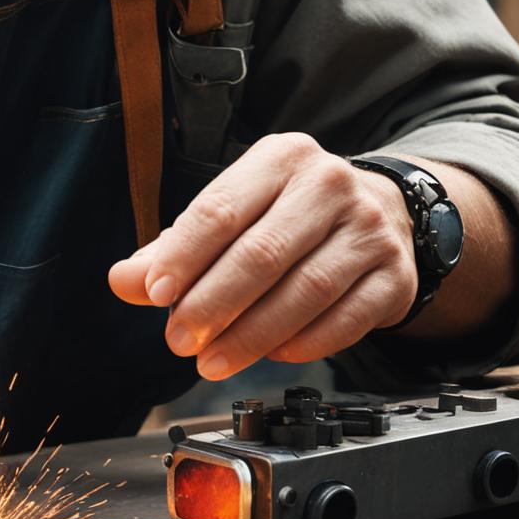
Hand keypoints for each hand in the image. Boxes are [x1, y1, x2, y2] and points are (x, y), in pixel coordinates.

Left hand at [107, 134, 416, 377]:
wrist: (381, 213)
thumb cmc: (290, 213)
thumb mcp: (233, 212)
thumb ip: (175, 248)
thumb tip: (125, 280)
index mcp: (281, 158)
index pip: (222, 209)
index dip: (184, 255)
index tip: (157, 294)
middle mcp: (330, 185)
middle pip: (263, 253)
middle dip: (213, 304)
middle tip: (179, 340)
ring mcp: (369, 229)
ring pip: (305, 290)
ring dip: (252, 335)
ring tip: (213, 360)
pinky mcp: (393, 275)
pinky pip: (346, 319)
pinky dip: (304, 343)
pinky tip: (272, 355)